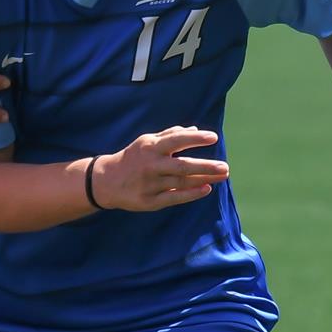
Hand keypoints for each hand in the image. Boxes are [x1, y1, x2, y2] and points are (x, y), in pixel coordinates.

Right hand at [87, 127, 229, 211]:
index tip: (213, 137)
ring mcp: (150, 184)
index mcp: (150, 147)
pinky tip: (206, 189)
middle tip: (225, 167)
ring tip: (222, 176)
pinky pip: (174, 198)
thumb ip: (170, 135)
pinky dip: (191, 194)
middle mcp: (150, 165)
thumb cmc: (133, 157)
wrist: (106, 181)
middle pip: (182, 166)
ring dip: (203, 179)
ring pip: (181, 182)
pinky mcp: (149, 201)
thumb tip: (195, 130)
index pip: (175, 140)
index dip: (194, 139)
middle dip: (205, 166)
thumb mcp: (147, 142)